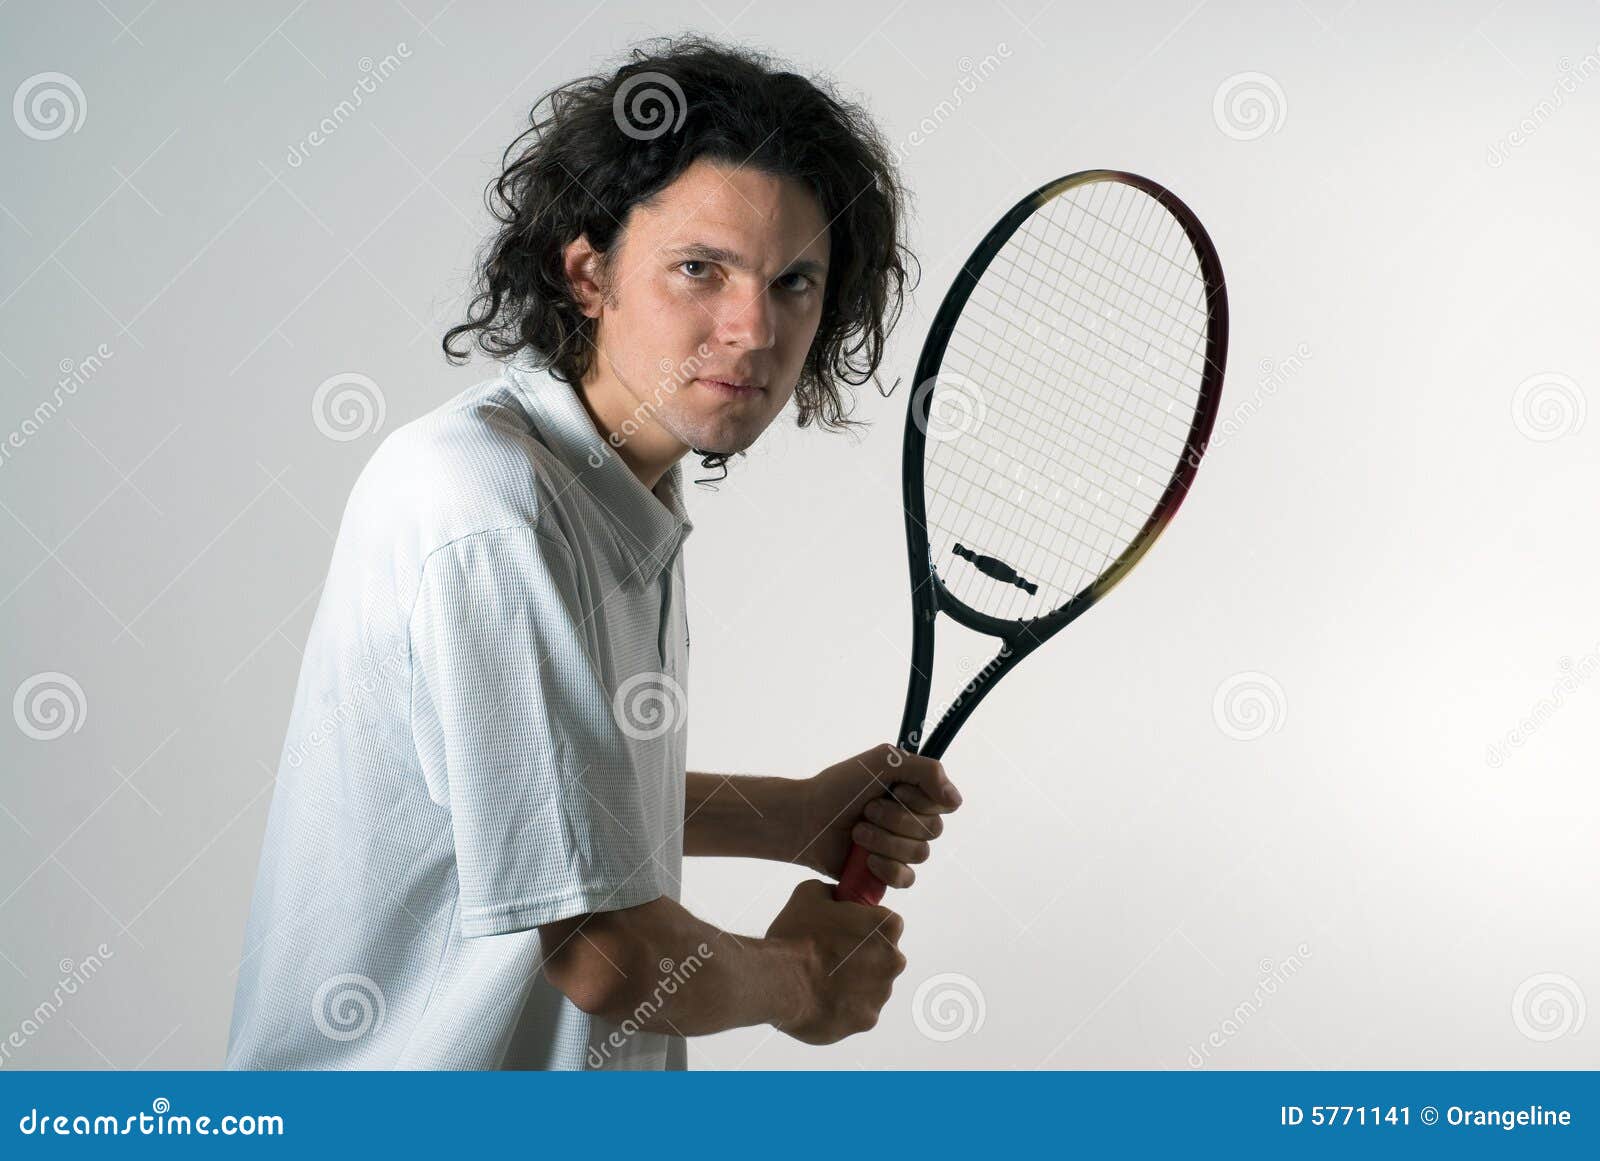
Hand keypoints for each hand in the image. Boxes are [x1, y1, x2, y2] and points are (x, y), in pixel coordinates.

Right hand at [765, 880, 905, 1043]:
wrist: (779, 982)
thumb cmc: (796, 935)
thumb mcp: (810, 892)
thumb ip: (833, 893)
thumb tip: (836, 899)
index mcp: (886, 927)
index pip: (886, 922)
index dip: (864, 923)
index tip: (844, 928)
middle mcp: (893, 961)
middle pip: (882, 955)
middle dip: (861, 954)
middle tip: (829, 954)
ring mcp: (881, 994)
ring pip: (870, 984)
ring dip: (853, 982)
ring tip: (820, 979)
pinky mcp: (866, 1021)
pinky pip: (858, 1010)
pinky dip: (843, 1007)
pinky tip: (820, 999)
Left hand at [792, 742, 962, 888]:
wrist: (806, 818)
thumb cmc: (840, 787)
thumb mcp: (882, 761)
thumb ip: (925, 769)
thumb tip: (955, 800)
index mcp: (916, 793)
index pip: (946, 803)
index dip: (920, 800)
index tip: (894, 789)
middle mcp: (913, 821)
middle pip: (934, 830)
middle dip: (896, 819)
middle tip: (867, 809)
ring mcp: (901, 848)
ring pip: (920, 854)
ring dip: (885, 840)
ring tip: (858, 831)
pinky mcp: (887, 873)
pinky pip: (907, 879)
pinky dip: (886, 868)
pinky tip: (865, 858)